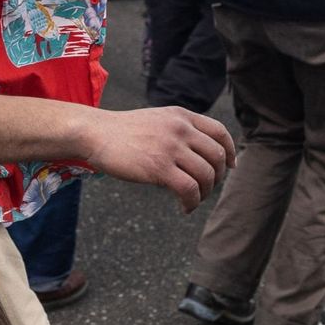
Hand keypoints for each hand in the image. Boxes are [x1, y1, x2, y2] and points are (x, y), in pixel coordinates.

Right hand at [79, 106, 234, 212]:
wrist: (95, 133)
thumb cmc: (122, 131)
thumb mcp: (157, 120)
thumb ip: (178, 129)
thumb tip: (199, 153)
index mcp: (181, 116)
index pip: (219, 131)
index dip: (229, 151)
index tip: (228, 167)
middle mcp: (180, 129)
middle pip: (217, 156)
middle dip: (217, 177)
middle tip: (205, 189)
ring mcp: (170, 147)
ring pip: (206, 175)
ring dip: (204, 193)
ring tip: (192, 200)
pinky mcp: (159, 167)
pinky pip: (189, 189)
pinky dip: (192, 203)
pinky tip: (184, 208)